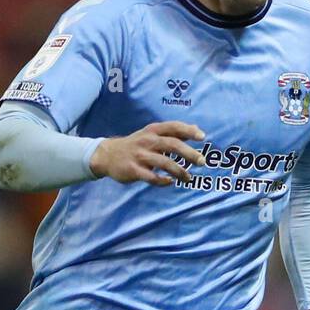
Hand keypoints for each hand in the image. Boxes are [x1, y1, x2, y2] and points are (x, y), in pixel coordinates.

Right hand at [90, 121, 205, 185]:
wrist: (107, 155)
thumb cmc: (135, 144)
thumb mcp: (151, 133)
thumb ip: (172, 132)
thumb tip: (196, 129)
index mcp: (153, 130)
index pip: (174, 127)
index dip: (189, 131)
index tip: (202, 137)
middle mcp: (147, 141)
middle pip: (172, 145)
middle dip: (189, 153)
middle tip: (202, 161)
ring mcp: (140, 156)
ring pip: (164, 163)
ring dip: (179, 171)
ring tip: (188, 178)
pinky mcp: (134, 170)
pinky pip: (151, 177)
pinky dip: (162, 181)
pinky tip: (170, 182)